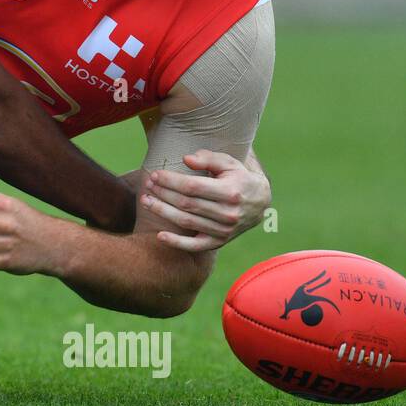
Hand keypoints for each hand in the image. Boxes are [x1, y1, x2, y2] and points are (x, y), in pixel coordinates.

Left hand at [141, 150, 269, 252]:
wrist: (260, 202)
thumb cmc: (238, 177)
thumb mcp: (229, 163)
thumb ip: (208, 158)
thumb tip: (185, 159)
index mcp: (230, 192)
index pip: (192, 187)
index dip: (171, 181)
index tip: (155, 175)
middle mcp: (228, 213)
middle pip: (186, 204)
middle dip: (163, 194)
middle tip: (147, 186)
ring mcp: (224, 230)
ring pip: (186, 222)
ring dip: (162, 212)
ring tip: (145, 201)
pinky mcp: (219, 242)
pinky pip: (195, 246)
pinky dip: (177, 243)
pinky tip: (159, 236)